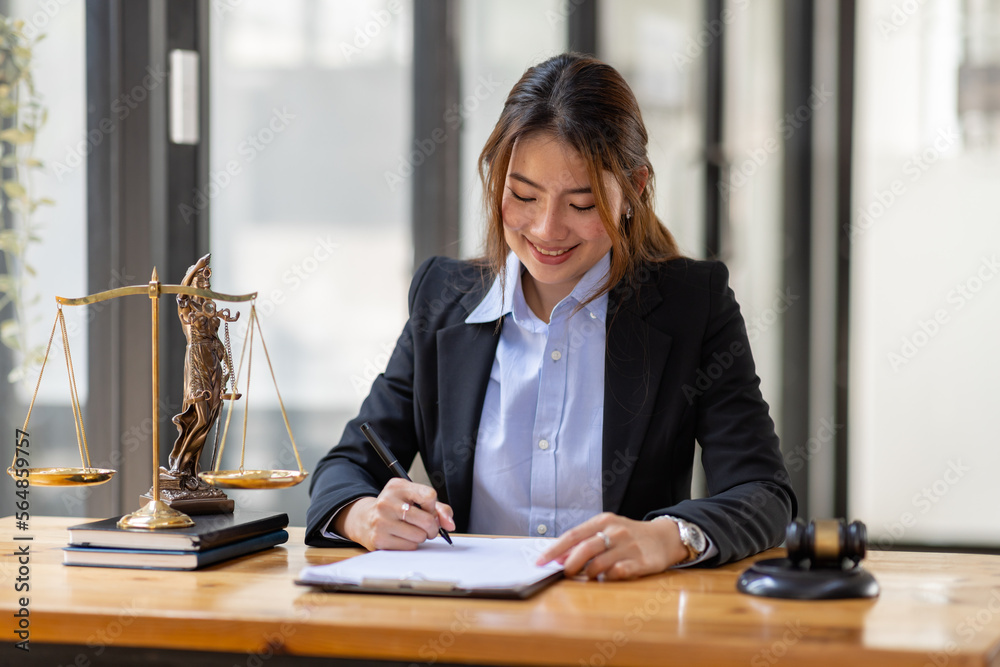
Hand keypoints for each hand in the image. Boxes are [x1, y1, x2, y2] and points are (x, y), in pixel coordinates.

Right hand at [333, 478, 455, 550]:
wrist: (365, 519)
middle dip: (432, 527)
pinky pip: (409, 546)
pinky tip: (402, 537)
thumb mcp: (415, 499)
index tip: (428, 510)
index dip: (434, 508)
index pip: (429, 496)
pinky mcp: (379, 539)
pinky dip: (411, 544)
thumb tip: (450, 525)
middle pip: (427, 520)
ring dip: (421, 537)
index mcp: (398, 487)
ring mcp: (381, 521)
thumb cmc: (396, 509)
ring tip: (411, 531)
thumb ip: (438, 508)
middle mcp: (387, 502)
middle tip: (427, 527)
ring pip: (420, 536)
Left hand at [536, 512, 688, 579]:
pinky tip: (606, 578)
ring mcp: (628, 546)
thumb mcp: (606, 530)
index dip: (554, 550)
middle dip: (569, 564)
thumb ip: (585, 540)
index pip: (572, 535)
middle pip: (584, 549)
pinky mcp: (641, 562)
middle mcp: (615, 531)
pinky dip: (607, 578)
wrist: (663, 538)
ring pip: (599, 564)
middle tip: (564, 573)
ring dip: (588, 574)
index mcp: (603, 521)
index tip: (540, 562)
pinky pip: (617, 573)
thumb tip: (558, 557)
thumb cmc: (628, 536)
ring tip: (587, 576)